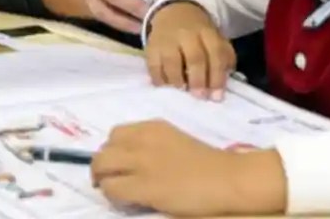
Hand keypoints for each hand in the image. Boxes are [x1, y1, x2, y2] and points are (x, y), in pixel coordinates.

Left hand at [91, 121, 285, 216]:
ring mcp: (141, 162)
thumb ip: (153, 145)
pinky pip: (111, 188)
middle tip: (112, 180)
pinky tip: (127, 201)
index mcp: (153, 127)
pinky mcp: (143, 186)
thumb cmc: (209, 164)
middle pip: (104, 149)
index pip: (116, 134)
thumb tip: (131, 161)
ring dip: (103, 180)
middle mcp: (143, 139)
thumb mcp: (176, 142)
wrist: (228, 179)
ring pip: (101, 166)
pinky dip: (113, 196)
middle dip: (102, 166)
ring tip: (116, 191)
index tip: (120, 164)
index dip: (114, 151)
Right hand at [146, 2, 235, 100]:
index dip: (217, 76)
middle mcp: (187, 34)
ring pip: (172, 61)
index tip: (217, 96)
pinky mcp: (151, 47)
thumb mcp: (215, 38)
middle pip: (195, 58)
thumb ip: (223, 56)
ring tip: (183, 91)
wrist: (173, 11)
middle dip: (199, 81)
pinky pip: (153, 66)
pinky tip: (166, 87)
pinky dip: (160, 79)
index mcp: (207, 32)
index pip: (215, 53)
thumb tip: (227, 79)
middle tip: (201, 97)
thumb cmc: (198, 33)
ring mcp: (167, 40)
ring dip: (178, 81)